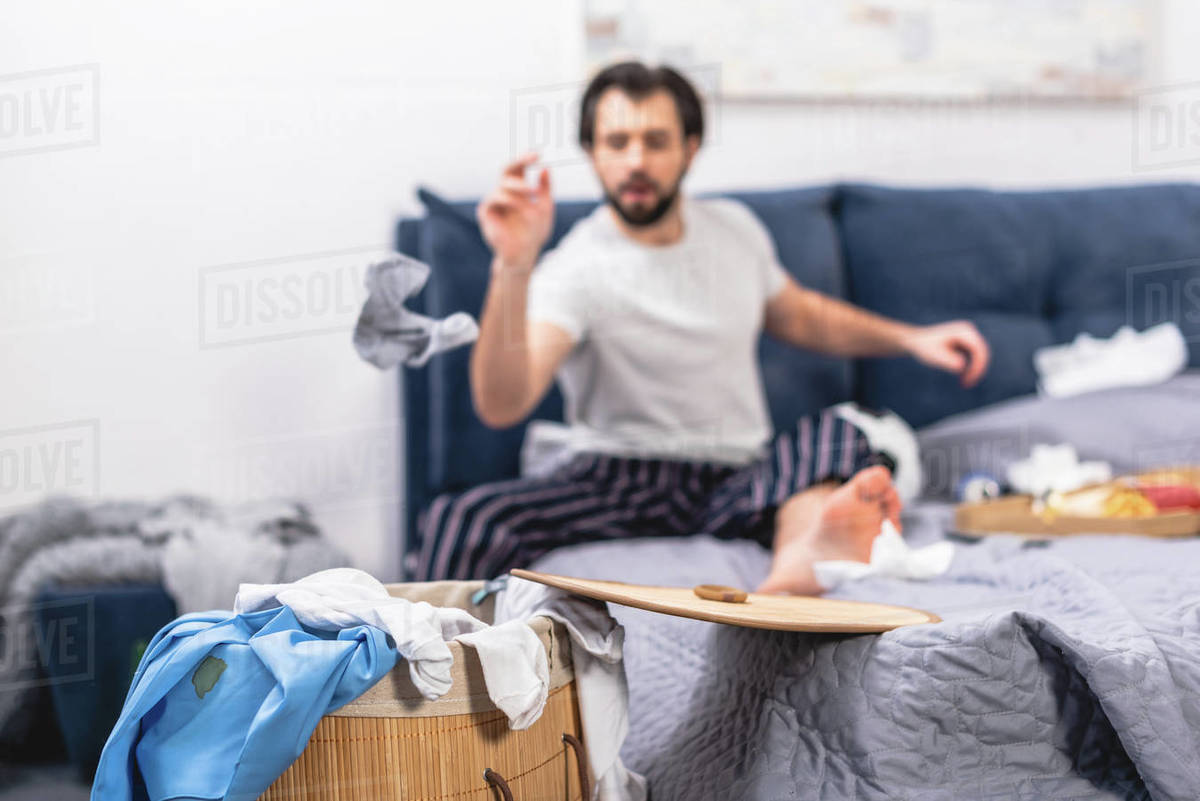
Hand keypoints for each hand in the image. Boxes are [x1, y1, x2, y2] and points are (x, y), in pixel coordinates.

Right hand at [475, 152, 553, 271]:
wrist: (524, 254)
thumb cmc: (534, 231)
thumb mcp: (546, 208)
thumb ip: (546, 189)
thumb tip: (546, 168)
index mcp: (518, 189)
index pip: (519, 168)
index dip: (525, 158)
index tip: (538, 154)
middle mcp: (504, 192)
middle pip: (506, 169)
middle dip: (519, 162)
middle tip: (532, 160)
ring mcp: (494, 201)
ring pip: (504, 185)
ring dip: (521, 190)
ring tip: (534, 199)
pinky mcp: (486, 212)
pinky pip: (494, 199)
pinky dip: (509, 201)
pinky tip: (519, 207)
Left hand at [902, 320, 989, 387]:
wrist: (914, 341)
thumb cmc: (924, 347)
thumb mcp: (935, 355)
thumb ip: (949, 361)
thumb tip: (962, 366)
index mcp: (963, 331)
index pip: (979, 350)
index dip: (978, 366)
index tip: (969, 379)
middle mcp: (968, 331)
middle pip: (982, 353)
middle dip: (977, 370)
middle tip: (967, 384)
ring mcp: (968, 337)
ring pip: (979, 357)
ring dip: (973, 371)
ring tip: (963, 383)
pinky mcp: (965, 344)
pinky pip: (973, 358)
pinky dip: (969, 368)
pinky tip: (961, 378)